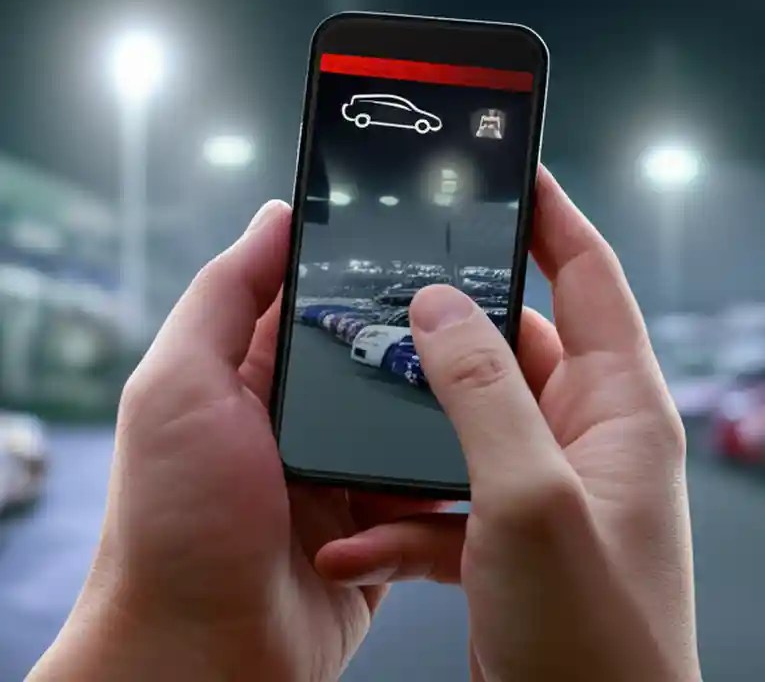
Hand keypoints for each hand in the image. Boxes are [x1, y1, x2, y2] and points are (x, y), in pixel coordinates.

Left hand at [30, 201, 442, 680]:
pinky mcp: (386, 533)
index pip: (323, 300)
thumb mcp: (178, 389)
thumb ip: (224, 299)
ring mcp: (351, 479)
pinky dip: (455, 483)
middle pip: (388, 358)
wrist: (203, 658)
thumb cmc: (172, 531)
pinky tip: (481, 464)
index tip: (428, 240)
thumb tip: (272, 217)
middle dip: (432, 343)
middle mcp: (306, 423)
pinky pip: (438, 493)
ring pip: (426, 423)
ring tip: (502, 390)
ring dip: (453, 414)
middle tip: (486, 319)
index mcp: (255, 378)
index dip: (369, 267)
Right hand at [314, 169, 701, 680]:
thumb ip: (484, 392)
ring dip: (408, 435)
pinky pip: (447, 504)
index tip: (511, 166)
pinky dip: (402, 515)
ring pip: (466, 425)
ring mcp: (547, 492)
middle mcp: (589, 440)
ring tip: (352, 429)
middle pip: (512, 347)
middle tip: (379, 311)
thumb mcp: (530, 498)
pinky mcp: (508, 544)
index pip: (589, 278)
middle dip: (443, 334)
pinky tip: (358, 537)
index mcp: (621, 408)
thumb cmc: (596, 637)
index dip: (552, 216)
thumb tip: (438, 306)